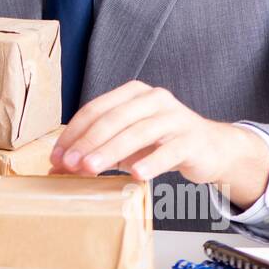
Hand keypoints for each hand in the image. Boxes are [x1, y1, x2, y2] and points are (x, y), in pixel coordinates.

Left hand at [49, 80, 268, 208]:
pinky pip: (169, 150)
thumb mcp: (126, 144)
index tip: (57, 156)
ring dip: (111, 151)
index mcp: (133, 93)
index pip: (96, 109)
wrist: (211, 148)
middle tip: (70, 164)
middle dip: (88, 142)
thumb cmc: (162, 143)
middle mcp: (154, 99)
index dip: (74, 132)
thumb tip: (58, 167)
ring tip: (90, 169)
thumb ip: (96, 150)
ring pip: (138, 132)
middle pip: (114, 119)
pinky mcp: (192, 138)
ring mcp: (175, 116)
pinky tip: (136, 175)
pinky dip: (151, 162)